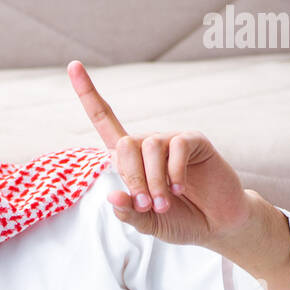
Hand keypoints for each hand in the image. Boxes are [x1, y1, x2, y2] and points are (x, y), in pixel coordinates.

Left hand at [68, 59, 251, 247]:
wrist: (216, 224)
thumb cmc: (180, 220)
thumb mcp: (149, 223)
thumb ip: (129, 213)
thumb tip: (111, 195)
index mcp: (130, 160)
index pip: (105, 121)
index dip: (89, 95)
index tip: (73, 66)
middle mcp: (148, 145)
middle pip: (124, 144)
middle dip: (132, 178)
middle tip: (146, 204)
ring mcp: (171, 140)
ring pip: (149, 147)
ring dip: (153, 181)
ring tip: (164, 203)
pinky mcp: (194, 141)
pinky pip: (176, 147)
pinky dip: (174, 173)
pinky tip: (180, 189)